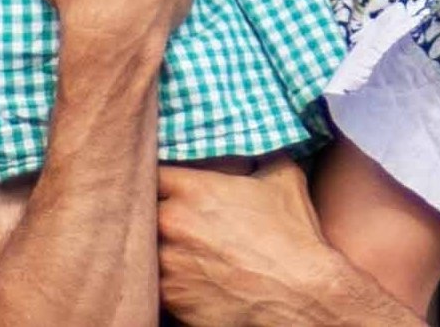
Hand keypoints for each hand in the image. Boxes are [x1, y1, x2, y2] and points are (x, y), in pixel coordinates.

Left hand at [159, 160, 404, 326]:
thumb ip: (259, 154)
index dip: (156, 178)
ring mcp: (166, 263)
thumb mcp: (284, 178)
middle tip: (169, 219)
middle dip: (152, 212)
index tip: (164, 185)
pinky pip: (151, 282)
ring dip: (154, 247)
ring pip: (141, 248)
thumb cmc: (293, 236)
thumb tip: (256, 141)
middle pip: (139, 210)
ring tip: (176, 249)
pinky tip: (184, 276)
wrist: (299, 294)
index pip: (150, 172)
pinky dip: (162, 278)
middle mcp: (172, 222)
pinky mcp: (169, 298)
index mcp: (194, 189)